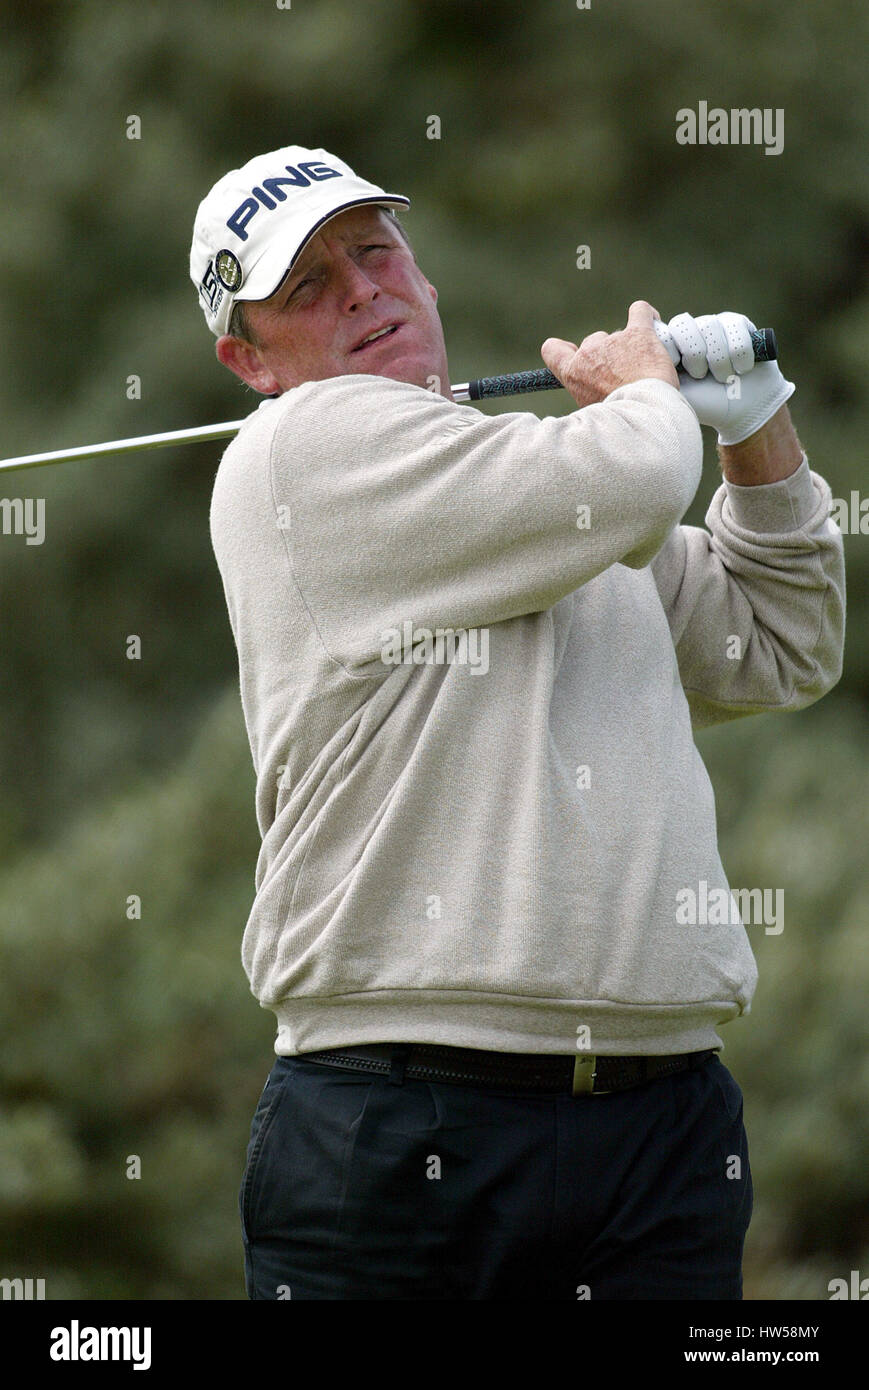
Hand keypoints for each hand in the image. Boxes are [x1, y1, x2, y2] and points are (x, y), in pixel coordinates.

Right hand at [541, 300, 678, 407]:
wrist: (644, 417)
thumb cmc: (619, 422)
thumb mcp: (590, 414)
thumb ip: (589, 396)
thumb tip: (596, 397)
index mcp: (573, 373)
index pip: (553, 350)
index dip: (563, 349)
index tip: (576, 353)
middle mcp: (589, 353)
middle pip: (593, 343)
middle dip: (607, 355)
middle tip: (625, 375)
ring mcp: (613, 341)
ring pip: (618, 335)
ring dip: (629, 345)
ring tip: (646, 365)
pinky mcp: (639, 334)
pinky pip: (640, 311)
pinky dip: (648, 315)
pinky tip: (653, 321)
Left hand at [661, 310, 794, 444]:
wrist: (743, 410)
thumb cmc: (705, 405)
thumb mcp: (673, 394)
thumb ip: (652, 376)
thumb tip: (634, 365)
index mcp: (669, 347)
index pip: (658, 330)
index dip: (667, 347)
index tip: (675, 369)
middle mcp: (688, 332)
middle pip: (682, 323)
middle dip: (693, 353)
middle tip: (699, 375)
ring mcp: (712, 326)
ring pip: (709, 326)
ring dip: (718, 359)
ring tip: (723, 379)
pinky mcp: (737, 324)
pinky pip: (735, 328)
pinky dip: (739, 354)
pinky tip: (741, 369)